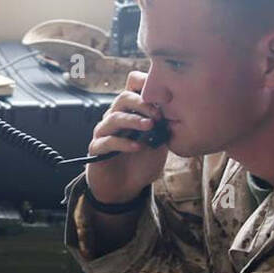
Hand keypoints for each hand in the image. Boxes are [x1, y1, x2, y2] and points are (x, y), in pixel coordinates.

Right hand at [84, 70, 168, 203]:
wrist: (125, 187)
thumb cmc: (141, 162)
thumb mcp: (159, 144)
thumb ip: (164, 129)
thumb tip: (176, 115)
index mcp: (131, 111)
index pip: (132, 86)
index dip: (145, 84)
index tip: (165, 96)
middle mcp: (116, 117)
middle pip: (124, 98)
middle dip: (142, 103)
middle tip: (158, 115)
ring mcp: (104, 131)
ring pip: (115, 117)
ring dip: (134, 120)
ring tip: (150, 126)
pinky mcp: (97, 148)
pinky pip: (108, 141)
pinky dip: (124, 143)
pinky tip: (138, 147)